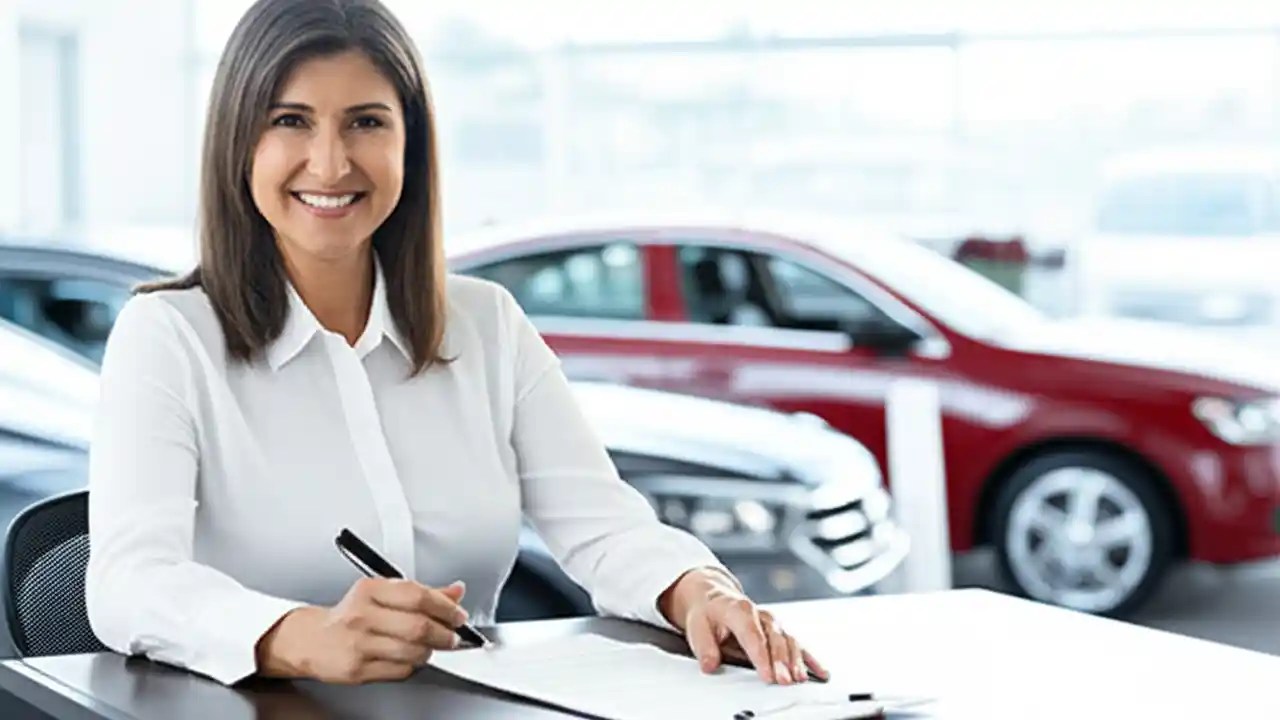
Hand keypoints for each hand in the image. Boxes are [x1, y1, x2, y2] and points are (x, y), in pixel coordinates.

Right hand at [256, 577, 468, 683]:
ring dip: (430, 652)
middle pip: (418, 626)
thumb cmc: (350, 616)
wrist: (312, 640)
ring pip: (412, 651)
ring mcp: (358, 643)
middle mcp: (362, 615)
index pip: (418, 595)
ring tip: (430, 647)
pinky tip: (409, 658)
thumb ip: (421, 593)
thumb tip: (456, 592)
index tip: (458, 614)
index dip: (445, 607)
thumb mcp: (382, 594)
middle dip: (444, 633)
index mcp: (370, 590)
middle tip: (452, 636)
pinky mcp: (357, 669)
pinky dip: (413, 666)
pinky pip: (399, 670)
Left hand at [659, 568, 827, 685]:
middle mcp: (759, 614)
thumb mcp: (696, 625)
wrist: (713, 597)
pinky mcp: (779, 631)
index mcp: (739, 609)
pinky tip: (820, 671)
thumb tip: (709, 664)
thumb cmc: (707, 611)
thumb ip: (704, 646)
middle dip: (781, 661)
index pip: (753, 634)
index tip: (767, 675)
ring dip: (796, 660)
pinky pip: (797, 644)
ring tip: (799, 678)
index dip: (761, 656)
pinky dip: (809, 658)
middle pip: (775, 638)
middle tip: (784, 681)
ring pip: (788, 640)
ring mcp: (771, 622)